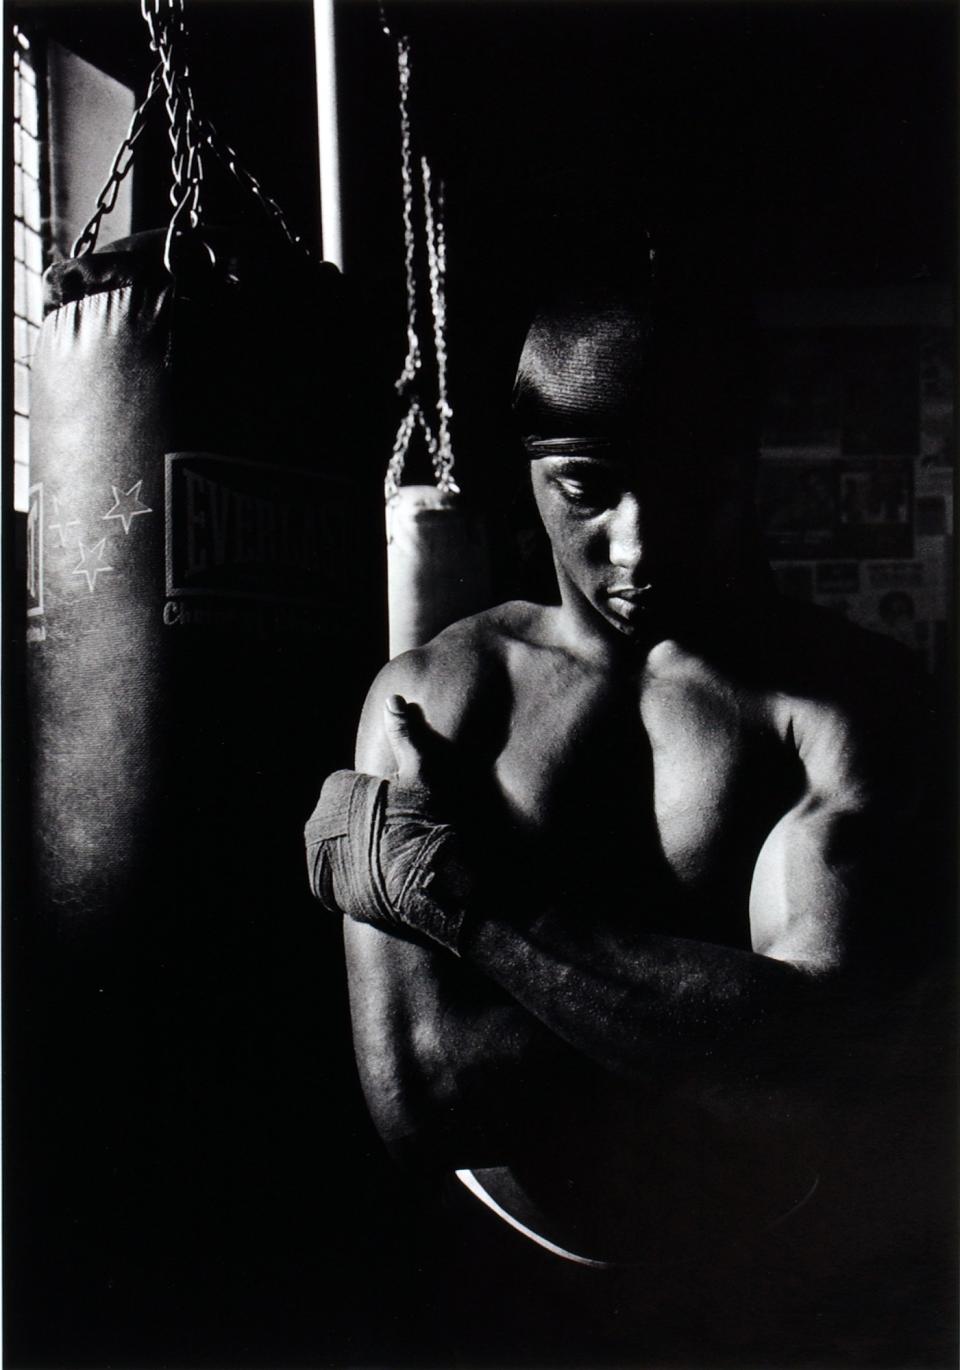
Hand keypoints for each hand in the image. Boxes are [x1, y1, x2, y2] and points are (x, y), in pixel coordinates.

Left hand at [305, 696, 473, 954]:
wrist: (430, 883)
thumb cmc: (425, 823)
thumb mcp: (420, 773)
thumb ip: (405, 734)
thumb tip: (393, 699)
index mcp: (333, 792)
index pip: (348, 788)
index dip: (376, 797)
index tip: (397, 808)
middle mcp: (316, 824)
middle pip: (340, 818)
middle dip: (363, 824)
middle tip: (397, 833)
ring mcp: (318, 860)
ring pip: (335, 847)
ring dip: (354, 849)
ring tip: (388, 855)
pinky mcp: (325, 890)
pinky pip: (331, 879)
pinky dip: (347, 877)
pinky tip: (374, 875)